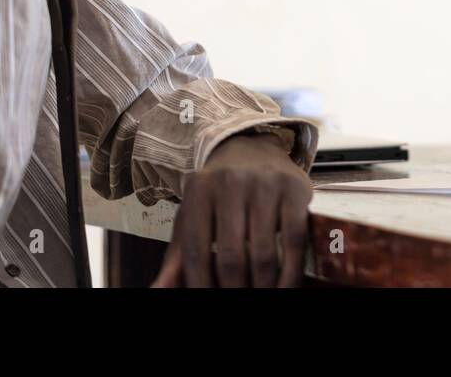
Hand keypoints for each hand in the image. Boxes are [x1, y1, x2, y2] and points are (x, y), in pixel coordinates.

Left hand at [152, 133, 312, 287]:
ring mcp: (265, 184)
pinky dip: (290, 272)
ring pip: (263, 253)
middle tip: (238, 300)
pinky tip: (285, 286)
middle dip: (234, 289)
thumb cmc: (219, 192)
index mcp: (199, 190)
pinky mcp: (294, 189)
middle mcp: (231, 182)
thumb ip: (177, 256)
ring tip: (261, 295)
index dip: (201, 284)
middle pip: (231, 256)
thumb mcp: (192, 216)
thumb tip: (157, 292)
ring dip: (263, 286)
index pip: (196, 250)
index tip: (209, 300)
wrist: (253, 150)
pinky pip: (294, 240)